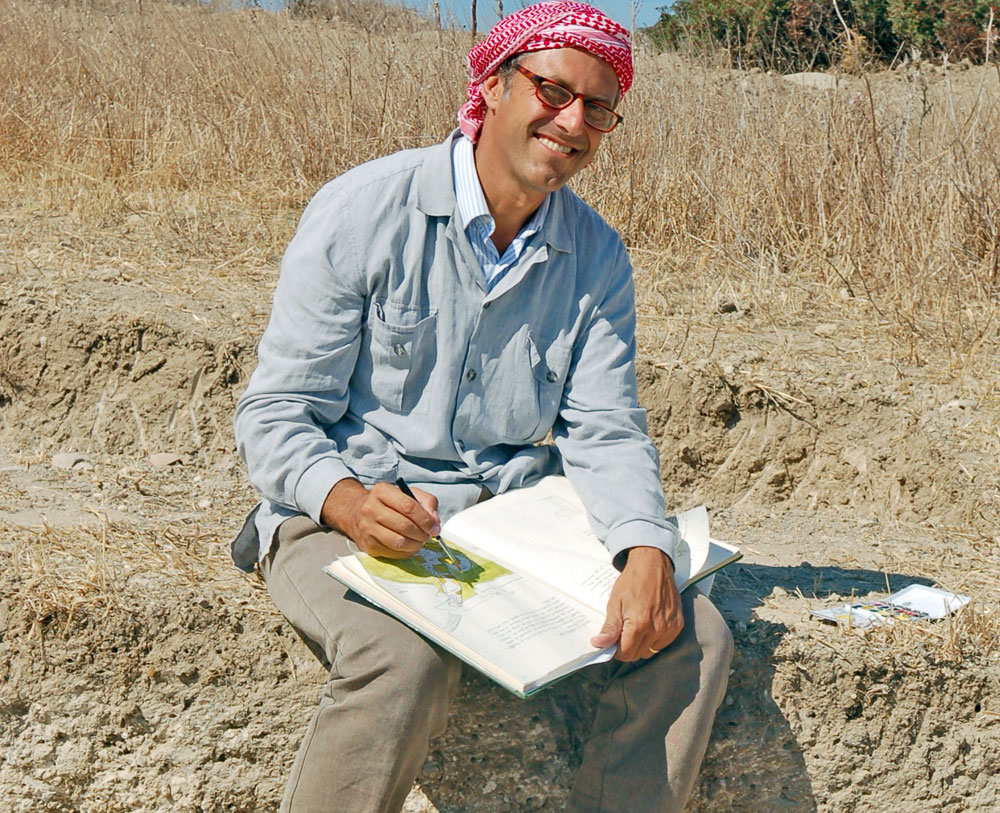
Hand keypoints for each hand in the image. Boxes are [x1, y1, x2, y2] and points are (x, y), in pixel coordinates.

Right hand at [320, 479, 440, 558]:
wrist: (357, 512)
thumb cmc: (388, 503)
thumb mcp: (408, 493)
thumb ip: (427, 503)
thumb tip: (435, 522)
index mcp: (382, 491)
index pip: (408, 506)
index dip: (425, 519)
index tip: (435, 527)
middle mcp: (370, 509)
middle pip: (404, 526)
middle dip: (422, 533)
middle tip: (428, 535)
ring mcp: (367, 528)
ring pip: (399, 542)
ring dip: (415, 544)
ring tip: (420, 541)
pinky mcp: (368, 545)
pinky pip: (393, 553)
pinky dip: (406, 552)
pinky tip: (409, 546)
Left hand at [590, 546, 683, 661]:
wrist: (652, 564)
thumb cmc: (632, 581)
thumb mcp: (615, 603)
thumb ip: (609, 628)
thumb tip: (598, 645)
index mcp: (639, 624)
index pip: (625, 654)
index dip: (616, 650)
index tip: (613, 640)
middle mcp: (657, 628)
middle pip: (638, 654)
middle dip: (627, 647)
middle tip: (623, 631)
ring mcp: (670, 627)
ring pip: (651, 651)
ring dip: (641, 644)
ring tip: (636, 626)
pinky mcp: (678, 625)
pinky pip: (663, 643)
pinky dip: (654, 639)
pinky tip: (649, 624)